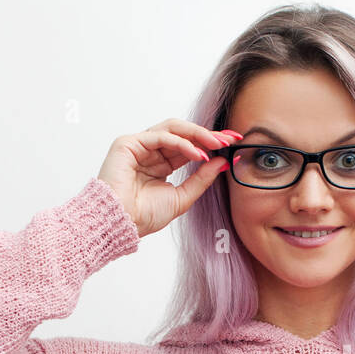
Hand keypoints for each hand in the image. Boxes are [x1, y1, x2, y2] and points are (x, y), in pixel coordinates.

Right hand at [96, 119, 241, 237]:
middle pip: (183, 134)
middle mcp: (150, 151)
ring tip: (217, 144)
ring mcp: (138, 145)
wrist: (121, 224)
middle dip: (208, 135)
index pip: (189, 147)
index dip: (210, 144)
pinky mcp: (128, 144)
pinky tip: (197, 154)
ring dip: (198, 135)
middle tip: (230, 139)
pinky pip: (160, 137)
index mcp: (161, 163)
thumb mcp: (183, 197)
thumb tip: (223, 161)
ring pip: (173, 129)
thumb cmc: (145, 216)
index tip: (233, 145)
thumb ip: (202, 179)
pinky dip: (181, 143)